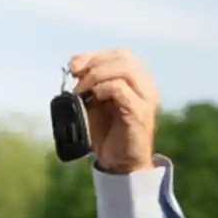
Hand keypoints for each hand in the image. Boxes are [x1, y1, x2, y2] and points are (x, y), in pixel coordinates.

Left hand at [69, 49, 158, 173]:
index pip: (119, 54)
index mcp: (136, 80)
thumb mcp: (93, 103)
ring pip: (124, 69)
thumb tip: (73, 66)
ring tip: (82, 91)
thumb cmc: (106, 132)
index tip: (72, 67)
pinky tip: (94, 99)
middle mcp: (145, 86)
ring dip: (96, 76)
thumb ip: (87, 84)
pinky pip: (121, 90)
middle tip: (75, 80)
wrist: (119, 162)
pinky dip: (103, 89)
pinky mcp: (139, 112)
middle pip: (122, 57)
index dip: (94, 56)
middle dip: (93, 64)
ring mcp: (145, 98)